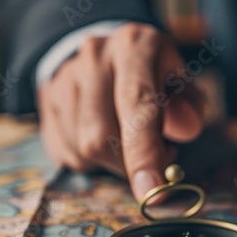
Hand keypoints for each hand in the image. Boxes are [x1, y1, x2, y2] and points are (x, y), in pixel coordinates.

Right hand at [37, 23, 203, 199]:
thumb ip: (189, 106)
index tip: (151, 189)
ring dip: (111, 163)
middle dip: (128, 166)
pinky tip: (105, 138)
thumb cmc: (153, 74)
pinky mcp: (47, 100)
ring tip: (127, 141)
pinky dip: (91, 160)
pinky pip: (66, 153)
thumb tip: (187, 129)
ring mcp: (64, 78)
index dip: (144, 152)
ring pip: (83, 150)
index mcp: (134, 47)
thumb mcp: (181, 82)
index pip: (137, 105)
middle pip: (101, 137)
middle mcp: (93, 57)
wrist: (106, 51)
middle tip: (152, 162)